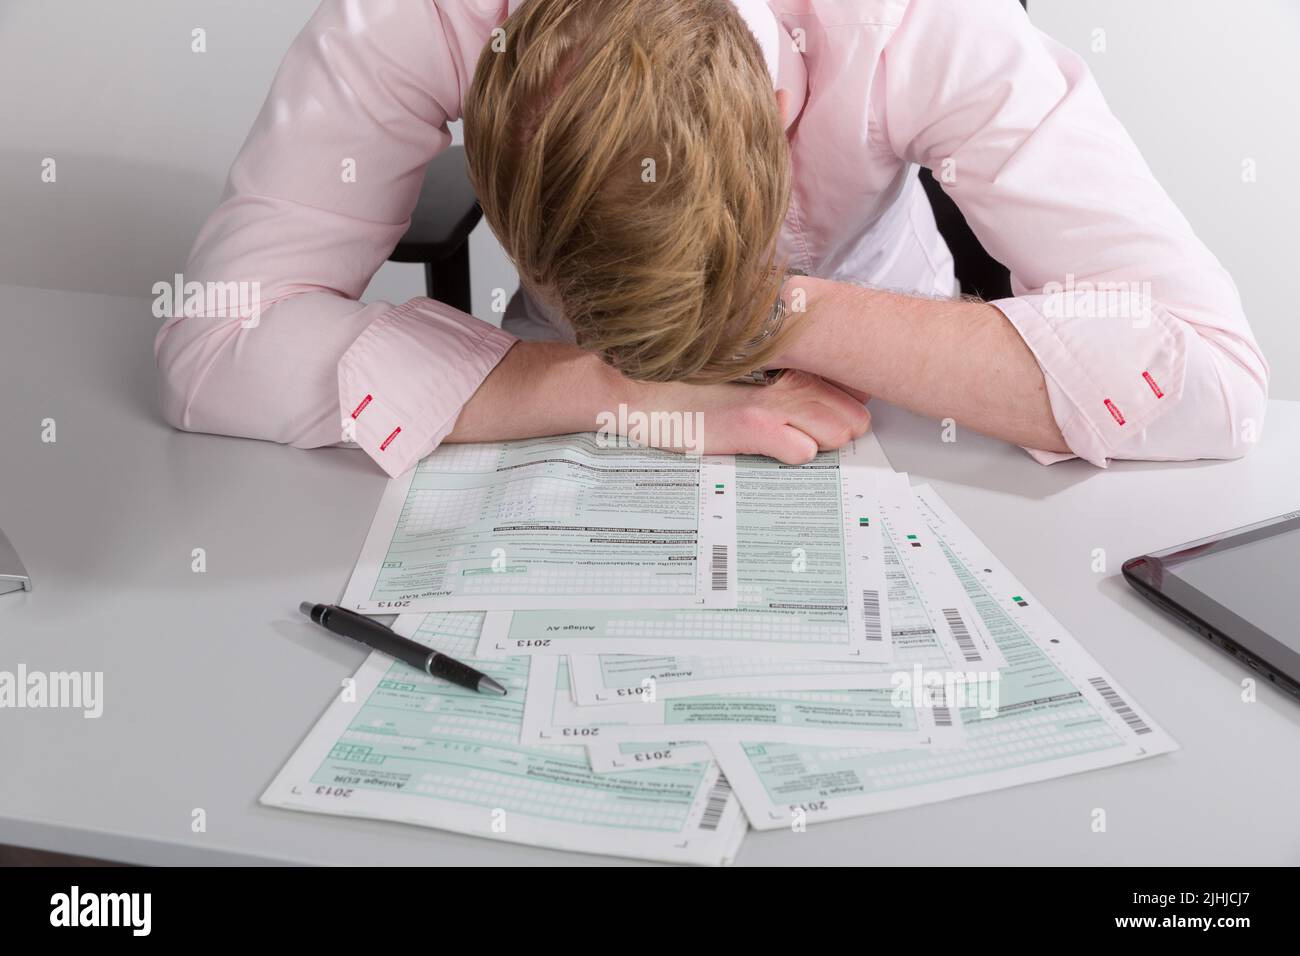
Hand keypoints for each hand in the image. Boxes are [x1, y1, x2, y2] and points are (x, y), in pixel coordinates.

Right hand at [629, 370, 871, 463]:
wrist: (634, 390)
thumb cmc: (681, 389)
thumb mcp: (738, 379)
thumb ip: (779, 386)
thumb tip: (818, 401)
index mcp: (784, 364)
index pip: (847, 387)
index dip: (848, 409)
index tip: (841, 417)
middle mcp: (783, 378)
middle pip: (851, 413)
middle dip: (844, 431)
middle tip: (819, 439)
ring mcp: (768, 402)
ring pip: (836, 431)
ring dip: (825, 444)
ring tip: (798, 444)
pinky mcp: (749, 424)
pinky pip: (801, 449)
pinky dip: (798, 455)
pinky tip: (781, 451)